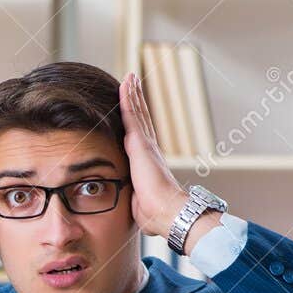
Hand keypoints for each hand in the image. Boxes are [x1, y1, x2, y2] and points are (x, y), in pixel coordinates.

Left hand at [118, 71, 190, 236]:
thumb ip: (136, 198)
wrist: (167, 212)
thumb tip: (136, 208)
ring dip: (133, 94)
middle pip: (140, 118)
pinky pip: (131, 114)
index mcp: (148, 162)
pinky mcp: (140, 142)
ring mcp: (145, 144)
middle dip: (137, 100)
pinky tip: (125, 84)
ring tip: (130, 77)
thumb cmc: (156, 214)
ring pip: (137, 112)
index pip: (139, 136)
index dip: (137, 120)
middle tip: (133, 82)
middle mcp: (148, 149)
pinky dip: (128, 98)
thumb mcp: (140, 203)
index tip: (134, 107)